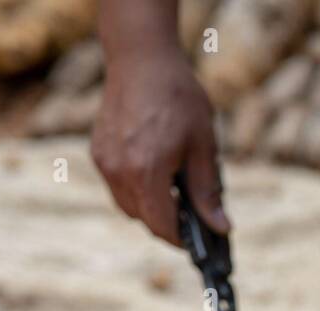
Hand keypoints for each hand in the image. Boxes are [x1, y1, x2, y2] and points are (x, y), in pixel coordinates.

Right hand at [91, 50, 228, 246]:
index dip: (181, 239)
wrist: (141, 59)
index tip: (198, 242)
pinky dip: (136, 188)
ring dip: (150, 207)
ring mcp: (105, 162)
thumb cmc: (177, 97)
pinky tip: (155, 170)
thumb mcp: (203, 145)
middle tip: (191, 214)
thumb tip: (220, 227)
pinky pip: (117, 185)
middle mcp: (120, 172)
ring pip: (127, 205)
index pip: (162, 225)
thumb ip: (208, 191)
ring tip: (174, 190)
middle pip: (143, 219)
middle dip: (167, 223)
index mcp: (147, 172)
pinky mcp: (98, 152)